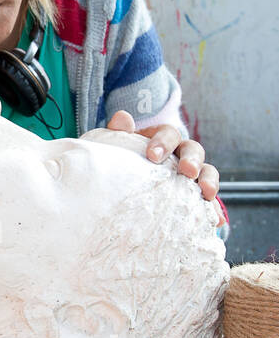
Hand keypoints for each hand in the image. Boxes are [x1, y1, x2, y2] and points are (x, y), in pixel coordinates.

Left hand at [105, 110, 219, 200]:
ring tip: (207, 193)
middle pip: (193, 150)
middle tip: (187, 171)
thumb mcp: (122, 147)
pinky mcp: (199, 194)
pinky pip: (211, 201)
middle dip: (191, 160)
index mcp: (164, 139)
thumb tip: (122, 117)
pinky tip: (217, 220)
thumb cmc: (128, 162)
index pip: (169, 133)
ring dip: (210, 181)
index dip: (163, 142)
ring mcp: (194, 173)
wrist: (133, 185)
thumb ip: (120, 133)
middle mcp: (182, 153)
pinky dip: (215, 209)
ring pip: (207, 171)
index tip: (152, 156)